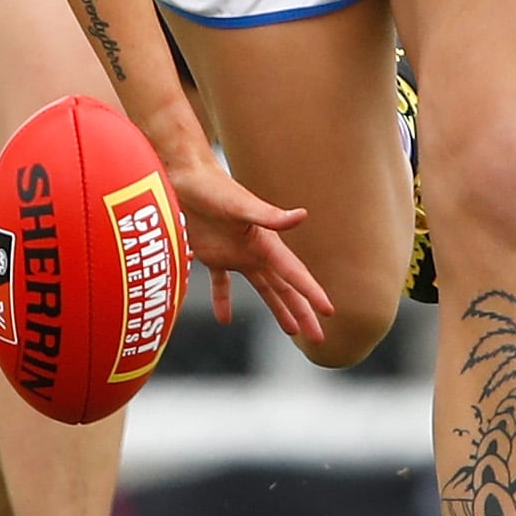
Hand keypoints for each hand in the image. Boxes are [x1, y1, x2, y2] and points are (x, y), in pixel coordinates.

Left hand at [156, 140, 331, 338]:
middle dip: (302, 312)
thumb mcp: (241, 205)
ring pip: (262, 288)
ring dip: (276, 308)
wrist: (185, 177)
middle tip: (318, 337)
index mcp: (265, 244)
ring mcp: (235, 254)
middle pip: (284, 288)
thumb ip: (269, 215)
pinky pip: (221, 284)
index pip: (294, 274)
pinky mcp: (213, 254)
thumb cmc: (215, 188)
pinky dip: (223, 300)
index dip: (312, 293)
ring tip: (290, 330)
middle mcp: (255, 252)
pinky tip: (224, 319)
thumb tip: (303, 215)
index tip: (329, 311)